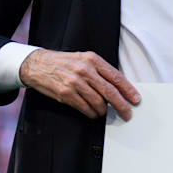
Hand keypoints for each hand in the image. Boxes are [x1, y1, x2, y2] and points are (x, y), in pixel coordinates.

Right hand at [19, 49, 139, 120]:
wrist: (37, 65)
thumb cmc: (63, 62)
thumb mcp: (84, 59)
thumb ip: (100, 70)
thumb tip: (118, 86)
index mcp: (93, 60)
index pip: (116, 77)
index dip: (128, 90)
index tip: (135, 99)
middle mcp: (85, 70)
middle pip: (110, 92)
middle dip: (121, 105)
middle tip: (127, 113)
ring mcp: (75, 83)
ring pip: (98, 102)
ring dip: (104, 111)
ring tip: (105, 112)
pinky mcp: (65, 94)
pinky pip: (84, 108)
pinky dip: (92, 113)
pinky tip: (94, 114)